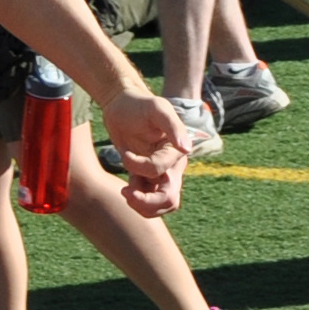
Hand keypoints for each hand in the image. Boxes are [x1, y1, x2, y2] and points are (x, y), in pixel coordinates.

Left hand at [99, 90, 189, 216]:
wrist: (121, 104)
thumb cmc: (140, 104)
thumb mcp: (158, 110)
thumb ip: (174, 127)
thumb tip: (187, 149)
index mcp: (175, 152)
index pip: (164, 171)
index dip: (143, 168)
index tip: (126, 155)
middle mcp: (170, 166)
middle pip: (169, 198)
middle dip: (149, 203)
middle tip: (127, 193)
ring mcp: (158, 173)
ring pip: (159, 204)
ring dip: (142, 205)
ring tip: (125, 192)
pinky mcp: (144, 175)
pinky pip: (146, 198)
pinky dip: (137, 200)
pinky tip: (125, 189)